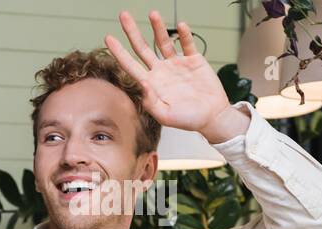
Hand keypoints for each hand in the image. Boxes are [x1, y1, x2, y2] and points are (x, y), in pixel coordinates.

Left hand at [105, 11, 246, 142]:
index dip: (119, 52)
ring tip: (153, 14)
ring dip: (158, 27)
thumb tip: (141, 84)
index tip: (109, 38)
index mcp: (152, 84)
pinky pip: (187, 44)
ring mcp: (177, 64)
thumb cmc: (188, 120)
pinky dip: (184, 35)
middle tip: (124, 16)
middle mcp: (161, 71)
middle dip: (132, 32)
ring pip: (163, 41)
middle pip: (143, 47)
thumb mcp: (167, 116)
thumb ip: (151, 102)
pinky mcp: (194, 60)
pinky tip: (180, 26)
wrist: (212, 117)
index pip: (131, 65)